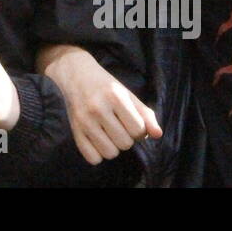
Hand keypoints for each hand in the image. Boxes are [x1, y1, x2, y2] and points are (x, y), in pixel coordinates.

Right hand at [40, 45, 160, 164]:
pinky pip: (92, 158)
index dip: (139, 129)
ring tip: (108, 133)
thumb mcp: (127, 94)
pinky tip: (97, 140)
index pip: (138, 130)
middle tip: (118, 126)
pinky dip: (98, 154)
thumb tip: (158, 135)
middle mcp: (98, 108)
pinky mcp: (73, 129)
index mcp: (115, 97)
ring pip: (110, 153)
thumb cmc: (105, 85)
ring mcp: (83, 120)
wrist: (74, 73)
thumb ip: (145, 114)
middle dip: (126, 137)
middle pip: (125, 143)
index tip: (131, 121)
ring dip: (113, 146)